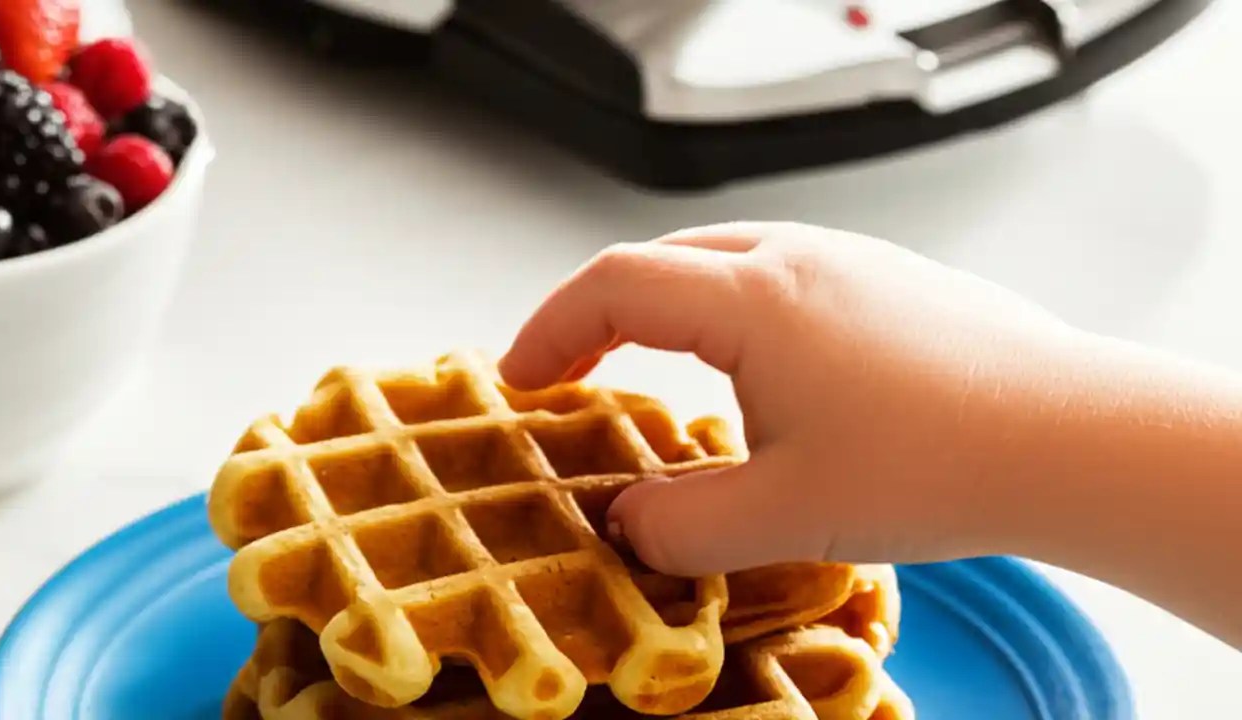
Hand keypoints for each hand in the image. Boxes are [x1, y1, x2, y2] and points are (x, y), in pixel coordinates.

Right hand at [499, 221, 1092, 574]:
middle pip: (661, 261)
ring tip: (647, 369)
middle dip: (596, 315)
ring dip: (666, 310)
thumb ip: (682, 526)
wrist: (1072, 438)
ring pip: (723, 261)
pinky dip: (729, 314)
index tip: (519, 378)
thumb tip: (628, 525)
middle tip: (567, 373)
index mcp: (751, 298)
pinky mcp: (890, 284)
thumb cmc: (939, 462)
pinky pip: (781, 278)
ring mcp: (850, 263)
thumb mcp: (785, 515)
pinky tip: (753, 373)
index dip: (548, 329)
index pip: (613, 286)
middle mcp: (796, 260)